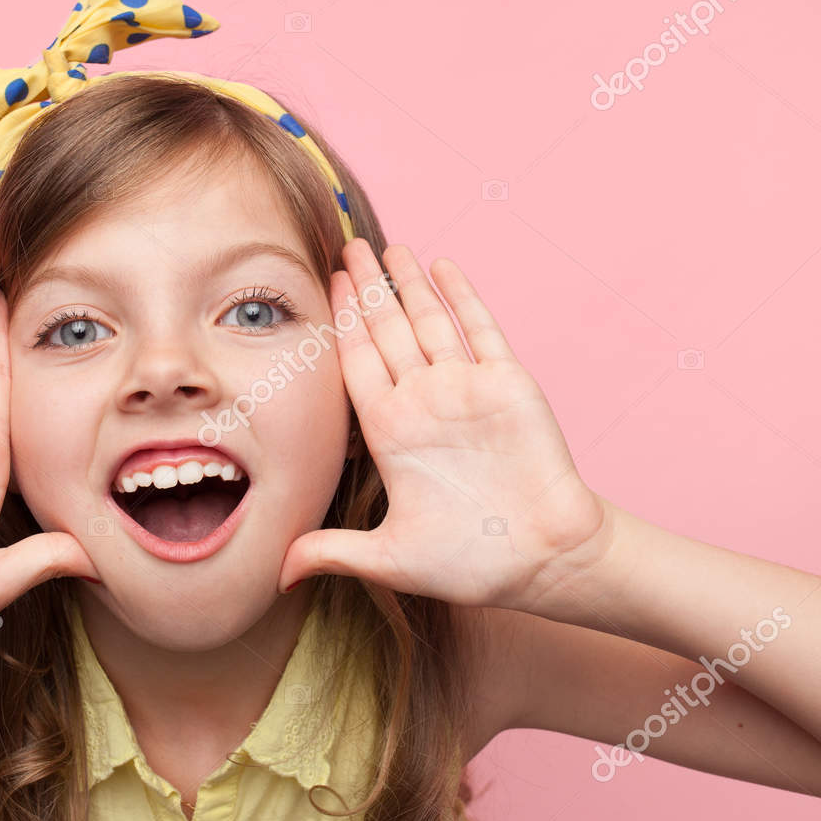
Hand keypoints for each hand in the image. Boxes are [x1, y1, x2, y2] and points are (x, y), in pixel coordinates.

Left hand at [278, 239, 611, 612]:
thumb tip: (275, 574)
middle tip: (346, 247)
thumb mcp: (391, 560)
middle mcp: (424, 403)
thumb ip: (334, 553)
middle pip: (386, 331)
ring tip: (387, 246)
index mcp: (391, 434)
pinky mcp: (507, 385)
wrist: (545, 560)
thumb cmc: (472, 563)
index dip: (340, 325)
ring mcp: (465, 390)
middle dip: (366, 290)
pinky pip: (480, 330)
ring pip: (429, 322)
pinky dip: (462, 298)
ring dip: (408, 284)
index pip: (356, 364)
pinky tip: (443, 267)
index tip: (323, 288)